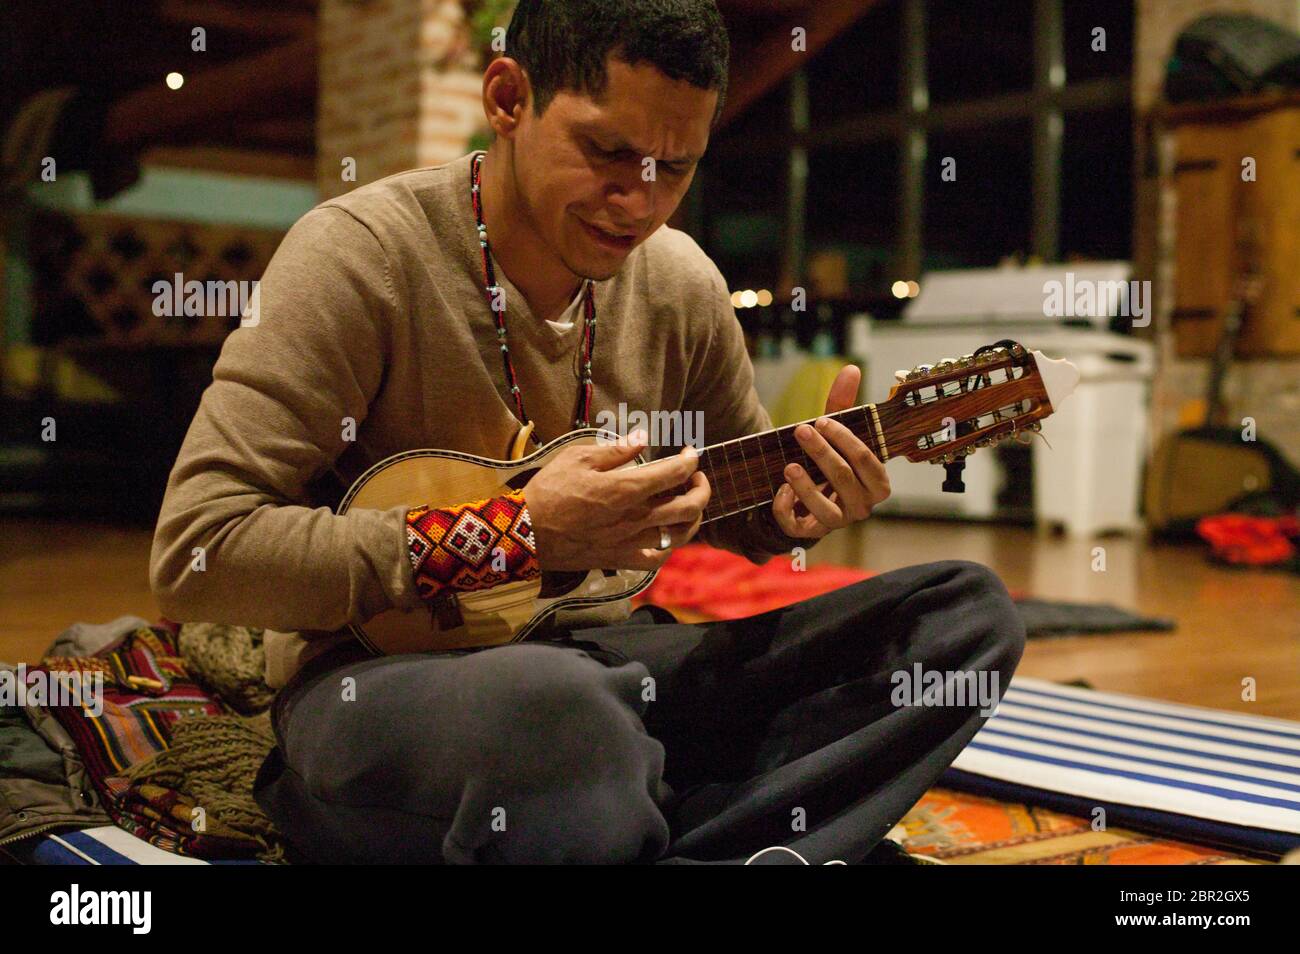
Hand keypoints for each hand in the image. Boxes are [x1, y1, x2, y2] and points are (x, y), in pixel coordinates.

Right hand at [525, 430, 710, 571]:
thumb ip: (615, 450)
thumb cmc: (550, 491)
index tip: (690, 454)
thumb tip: (643, 438)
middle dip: (701, 488)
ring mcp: (630, 542)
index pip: (673, 474)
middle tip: (696, 478)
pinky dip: (669, 548)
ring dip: (694, 518)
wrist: (526, 533)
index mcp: (625, 488)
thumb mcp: (577, 458)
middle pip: (688, 507)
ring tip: (690, 505)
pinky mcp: (621, 560)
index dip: (690, 461)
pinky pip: (657, 560)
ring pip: (680, 535)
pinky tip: (667, 536)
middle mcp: (635, 517)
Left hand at [771, 364, 889, 539]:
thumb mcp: (835, 435)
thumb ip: (843, 405)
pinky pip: (800, 528)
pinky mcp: (811, 533)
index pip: (867, 460)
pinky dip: (788, 509)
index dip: (844, 439)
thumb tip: (850, 369)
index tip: (821, 421)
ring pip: (826, 509)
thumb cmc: (828, 461)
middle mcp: (862, 505)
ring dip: (806, 486)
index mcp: (877, 482)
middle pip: (845, 478)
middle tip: (801, 431)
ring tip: (789, 466)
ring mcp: (837, 522)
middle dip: (822, 453)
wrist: (807, 497)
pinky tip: (781, 491)